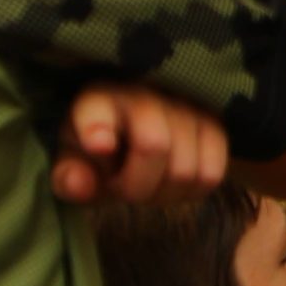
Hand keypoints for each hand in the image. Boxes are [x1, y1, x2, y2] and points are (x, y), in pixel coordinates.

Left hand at [51, 83, 229, 206]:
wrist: (138, 136)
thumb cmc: (100, 153)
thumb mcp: (74, 165)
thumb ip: (68, 177)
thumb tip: (81, 185)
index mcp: (98, 99)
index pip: (102, 109)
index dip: (100, 127)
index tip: (98, 146)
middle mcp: (145, 92)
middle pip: (154, 146)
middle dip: (135, 185)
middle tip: (122, 189)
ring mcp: (186, 105)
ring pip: (185, 168)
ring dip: (163, 193)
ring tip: (148, 187)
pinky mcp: (216, 125)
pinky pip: (211, 174)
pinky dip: (190, 191)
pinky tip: (173, 185)